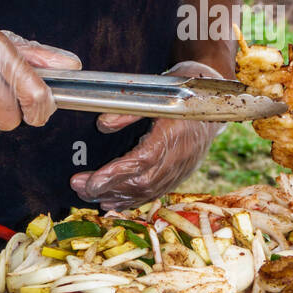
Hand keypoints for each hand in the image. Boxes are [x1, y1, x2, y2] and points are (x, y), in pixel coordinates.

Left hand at [70, 60, 222, 209]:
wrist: (213, 100)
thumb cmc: (182, 92)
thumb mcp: (154, 92)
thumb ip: (128, 110)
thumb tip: (102, 125)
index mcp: (174, 133)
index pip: (141, 162)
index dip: (114, 175)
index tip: (89, 181)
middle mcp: (180, 155)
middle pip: (142, 182)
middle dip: (108, 188)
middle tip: (80, 187)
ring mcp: (183, 167)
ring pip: (149, 191)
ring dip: (118, 197)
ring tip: (91, 196)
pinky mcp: (182, 173)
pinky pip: (157, 192)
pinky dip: (134, 199)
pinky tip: (115, 201)